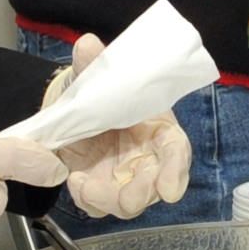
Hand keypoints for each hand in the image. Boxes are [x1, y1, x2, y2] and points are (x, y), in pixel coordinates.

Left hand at [40, 42, 192, 219]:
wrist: (72, 109)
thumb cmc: (98, 92)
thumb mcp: (95, 75)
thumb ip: (94, 63)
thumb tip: (87, 45)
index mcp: (157, 127)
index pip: (176, 152)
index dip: (175, 171)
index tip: (168, 190)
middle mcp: (148, 157)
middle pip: (155, 185)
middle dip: (141, 194)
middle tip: (125, 197)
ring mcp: (125, 176)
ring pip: (128, 202)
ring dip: (108, 200)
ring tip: (84, 186)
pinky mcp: (103, 188)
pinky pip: (99, 204)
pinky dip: (87, 200)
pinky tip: (76, 182)